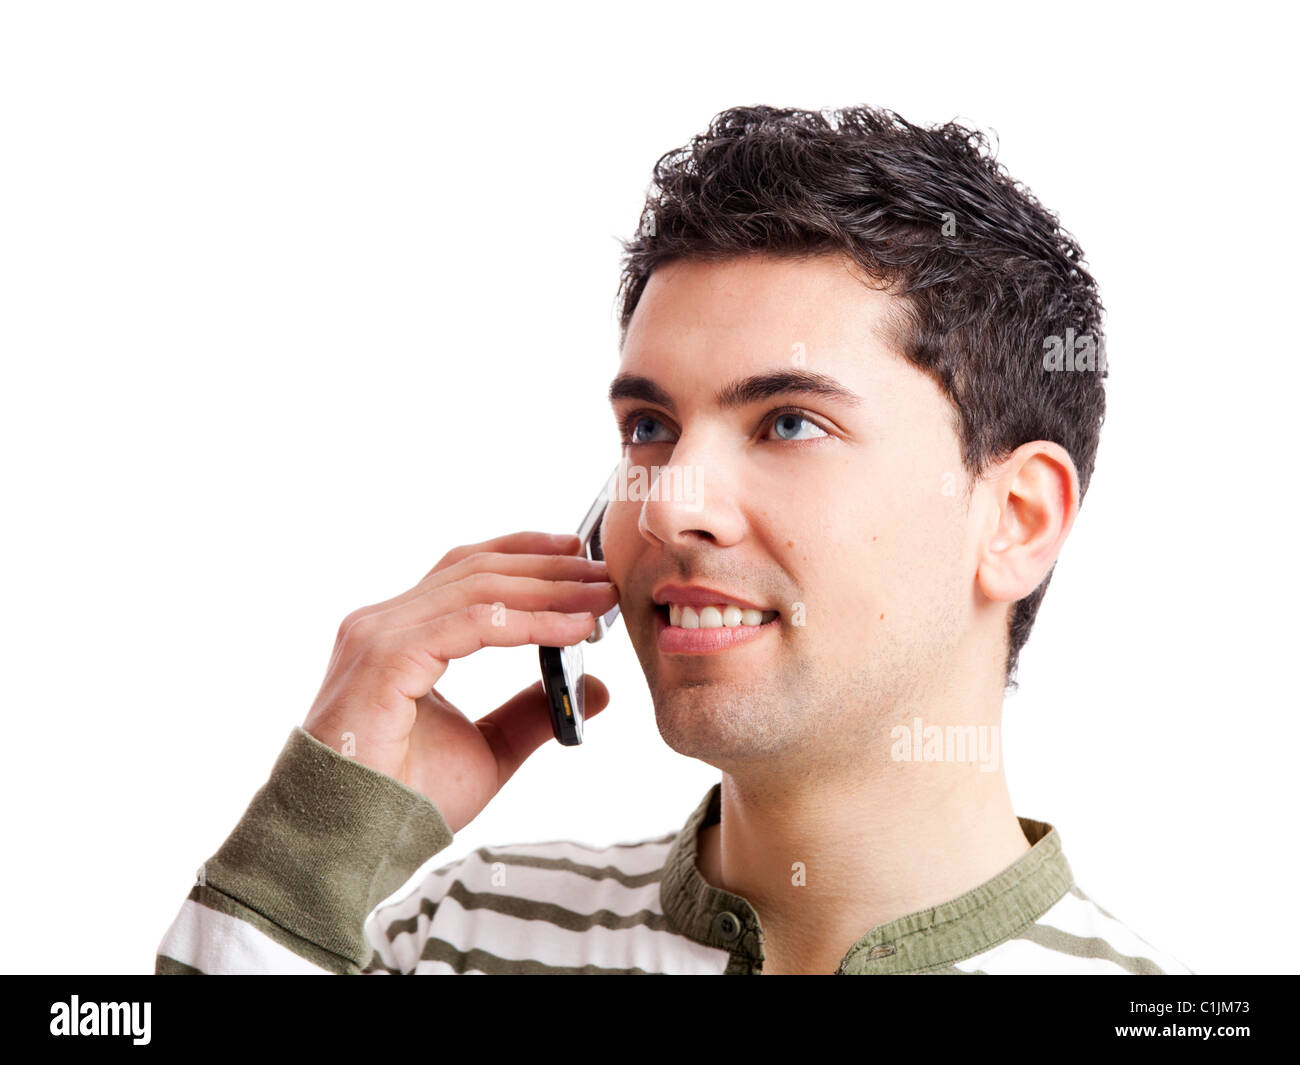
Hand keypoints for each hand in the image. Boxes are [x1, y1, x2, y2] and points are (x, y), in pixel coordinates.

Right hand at [302, 530, 617, 832]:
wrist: (349, 840)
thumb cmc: (403, 799)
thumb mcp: (489, 748)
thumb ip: (533, 712)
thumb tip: (596, 687)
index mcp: (399, 633)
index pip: (466, 570)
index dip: (525, 554)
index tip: (579, 554)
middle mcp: (383, 622)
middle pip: (477, 570)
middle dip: (549, 567)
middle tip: (604, 572)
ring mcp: (379, 634)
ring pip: (479, 588)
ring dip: (549, 588)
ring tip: (600, 596)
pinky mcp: (386, 656)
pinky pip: (474, 624)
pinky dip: (531, 622)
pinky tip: (574, 629)